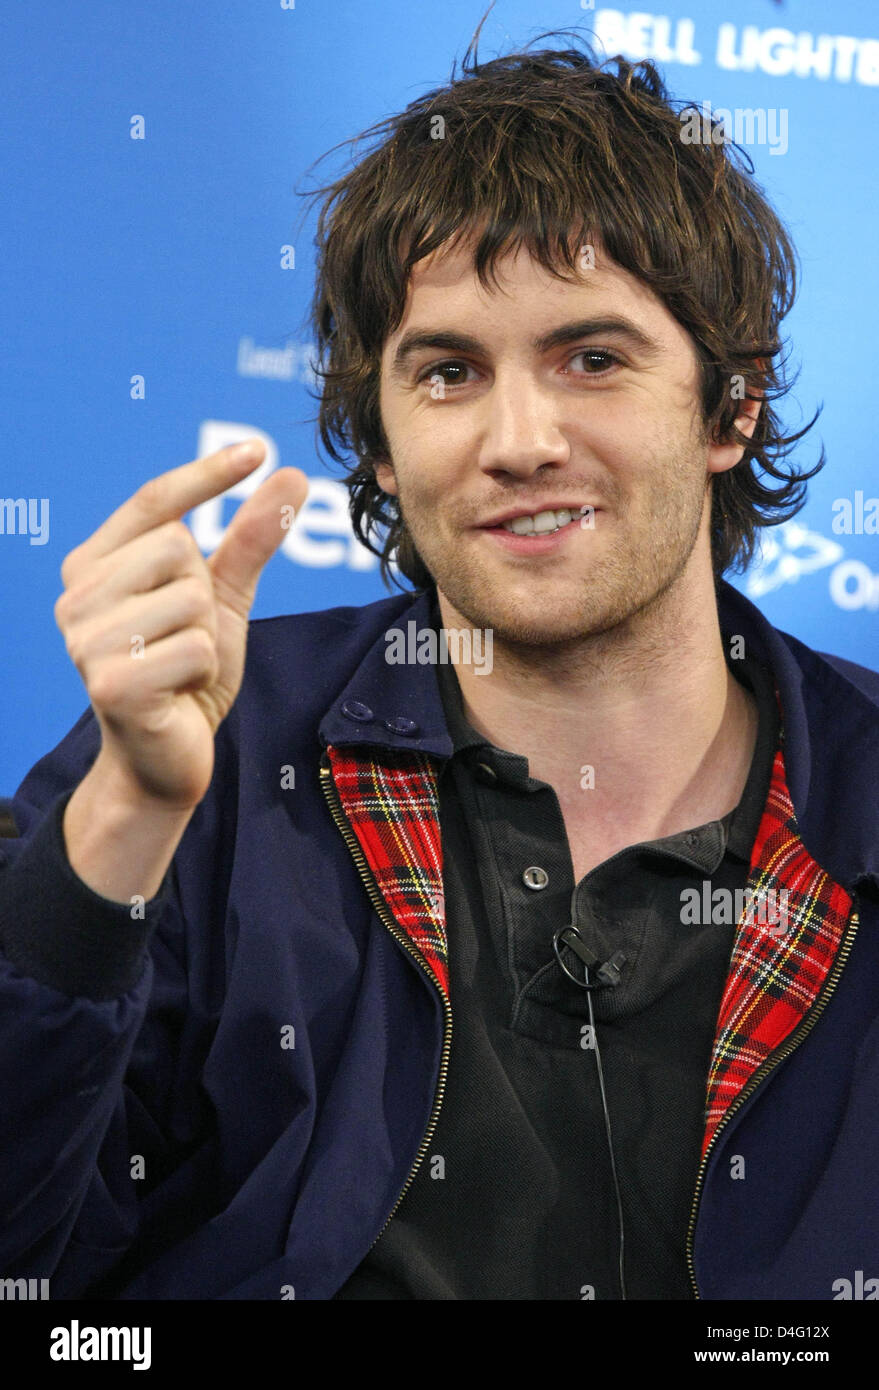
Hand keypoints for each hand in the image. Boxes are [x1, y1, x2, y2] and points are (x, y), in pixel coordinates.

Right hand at [54, 440, 306, 808]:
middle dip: (204, 597)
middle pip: (179, 550)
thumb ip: (247, 539)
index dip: (205, 476)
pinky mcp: (112, 684)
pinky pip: (196, 649)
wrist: (167, 758)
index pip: (151, 503)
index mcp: (93, 566)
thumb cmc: (185, 673)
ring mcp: (87, 641)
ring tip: (179, 667)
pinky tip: (178, 693)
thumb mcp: (221, 599)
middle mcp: (76, 597)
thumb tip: (289, 475)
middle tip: (183, 639)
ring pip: (192, 600)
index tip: (257, 450)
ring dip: (205, 640)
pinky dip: (203, 673)